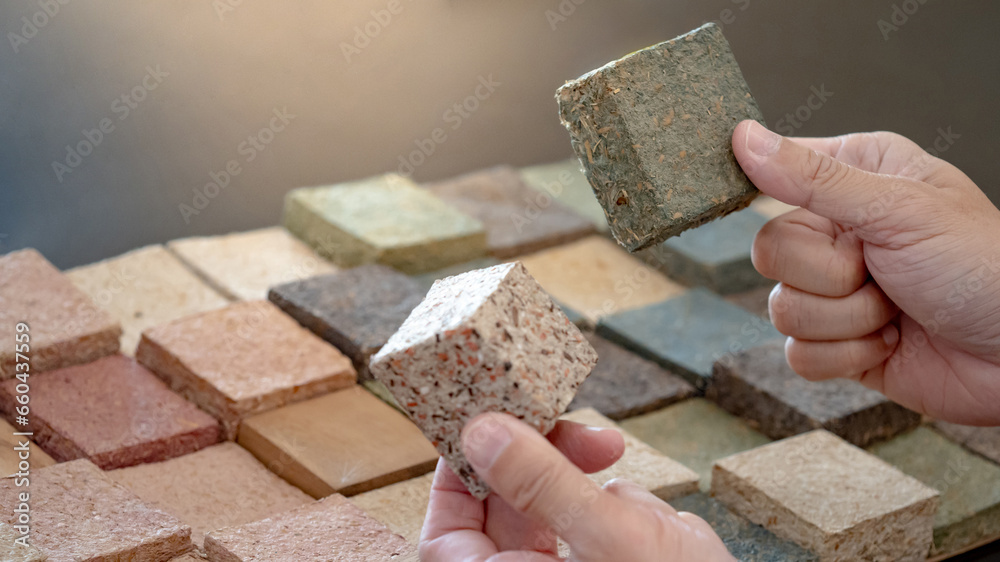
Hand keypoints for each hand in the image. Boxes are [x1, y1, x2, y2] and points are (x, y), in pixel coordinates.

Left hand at [420, 413, 734, 560]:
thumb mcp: (608, 540)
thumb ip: (542, 483)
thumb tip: (481, 431)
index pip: (450, 527)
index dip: (458, 471)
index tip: (483, 420)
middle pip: (503, 504)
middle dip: (532, 454)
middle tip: (562, 421)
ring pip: (552, 504)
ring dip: (577, 470)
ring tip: (609, 449)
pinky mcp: (618, 558)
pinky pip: (598, 516)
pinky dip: (619, 498)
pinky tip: (648, 509)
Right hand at [733, 120, 999, 424]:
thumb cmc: (985, 268)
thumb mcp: (898, 208)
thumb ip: (813, 178)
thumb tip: (744, 138)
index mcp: (855, 178)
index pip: (774, 173)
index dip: (776, 196)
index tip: (805, 214)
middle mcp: (839, 232)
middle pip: (769, 251)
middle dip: (829, 275)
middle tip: (881, 270)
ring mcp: (835, 291)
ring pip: (780, 308)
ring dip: (847, 319)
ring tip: (897, 310)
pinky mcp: (837, 343)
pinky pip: (797, 354)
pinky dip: (846, 356)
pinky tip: (889, 343)